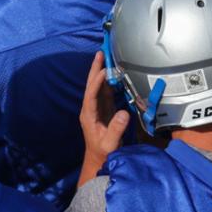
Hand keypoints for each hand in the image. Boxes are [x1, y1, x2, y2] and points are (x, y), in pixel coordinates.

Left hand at [77, 52, 129, 185]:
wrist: (98, 159)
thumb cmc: (103, 152)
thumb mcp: (109, 143)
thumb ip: (116, 129)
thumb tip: (123, 113)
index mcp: (89, 115)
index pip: (91, 94)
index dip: (97, 81)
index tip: (105, 69)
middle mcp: (91, 108)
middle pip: (92, 85)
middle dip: (95, 69)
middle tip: (100, 52)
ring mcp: (96, 108)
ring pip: (98, 86)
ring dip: (102, 72)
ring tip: (107, 57)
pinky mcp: (103, 110)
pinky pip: (105, 92)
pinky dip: (109, 81)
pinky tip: (114, 73)